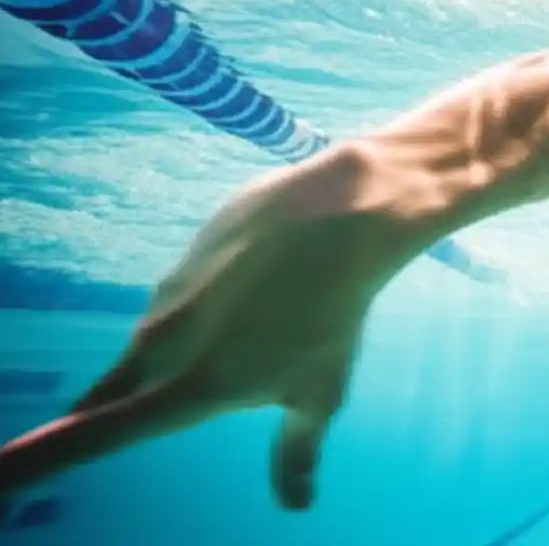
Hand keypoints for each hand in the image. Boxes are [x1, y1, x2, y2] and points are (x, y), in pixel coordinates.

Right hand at [0, 146, 411, 508]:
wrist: (339, 217)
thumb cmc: (335, 316)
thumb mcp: (321, 394)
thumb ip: (295, 453)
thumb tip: (296, 505)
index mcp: (194, 386)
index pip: (99, 434)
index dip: (35, 461)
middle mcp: (164, 342)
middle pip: (115, 391)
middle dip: (107, 409)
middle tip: (119, 413)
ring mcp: (168, 294)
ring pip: (155, 343)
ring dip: (181, 352)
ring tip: (251, 335)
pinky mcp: (182, 258)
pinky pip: (180, 299)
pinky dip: (206, 307)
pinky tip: (253, 294)